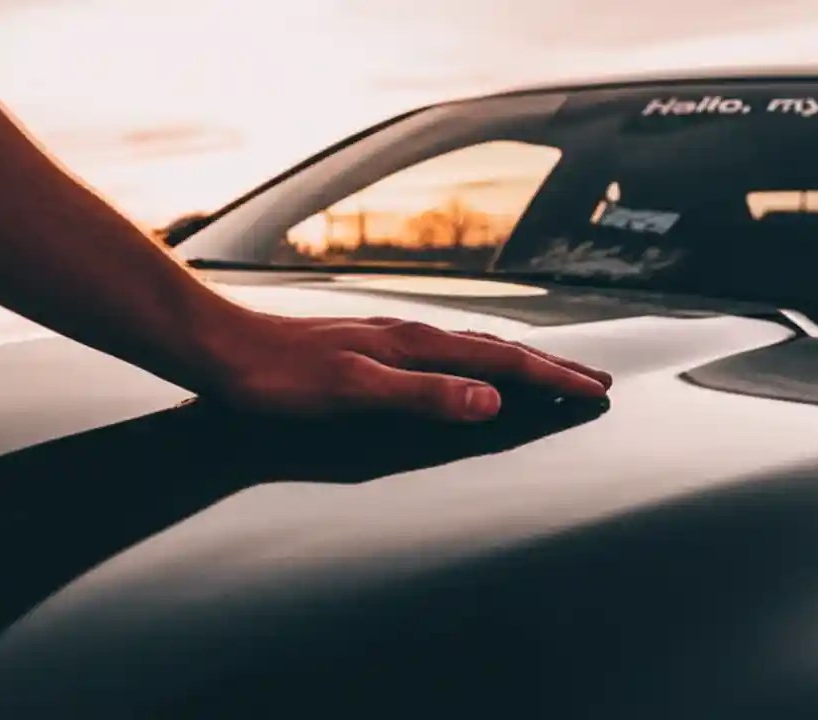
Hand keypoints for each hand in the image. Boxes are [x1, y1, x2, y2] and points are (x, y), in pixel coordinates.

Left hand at [191, 307, 610, 422]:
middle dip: (549, 365)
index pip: (501, 361)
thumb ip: (423, 395)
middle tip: (593, 379)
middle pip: (496, 348)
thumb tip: (491, 399)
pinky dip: (475, 360)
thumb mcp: (354, 391)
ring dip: (516, 360)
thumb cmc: (280, 377)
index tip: (593, 390)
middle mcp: (410, 334)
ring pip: (471, 347)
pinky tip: (464, 365)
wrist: (223, 348)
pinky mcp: (370, 346)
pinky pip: (443, 351)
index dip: (551, 377)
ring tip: (546, 370)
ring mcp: (390, 337)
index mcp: (415, 345)